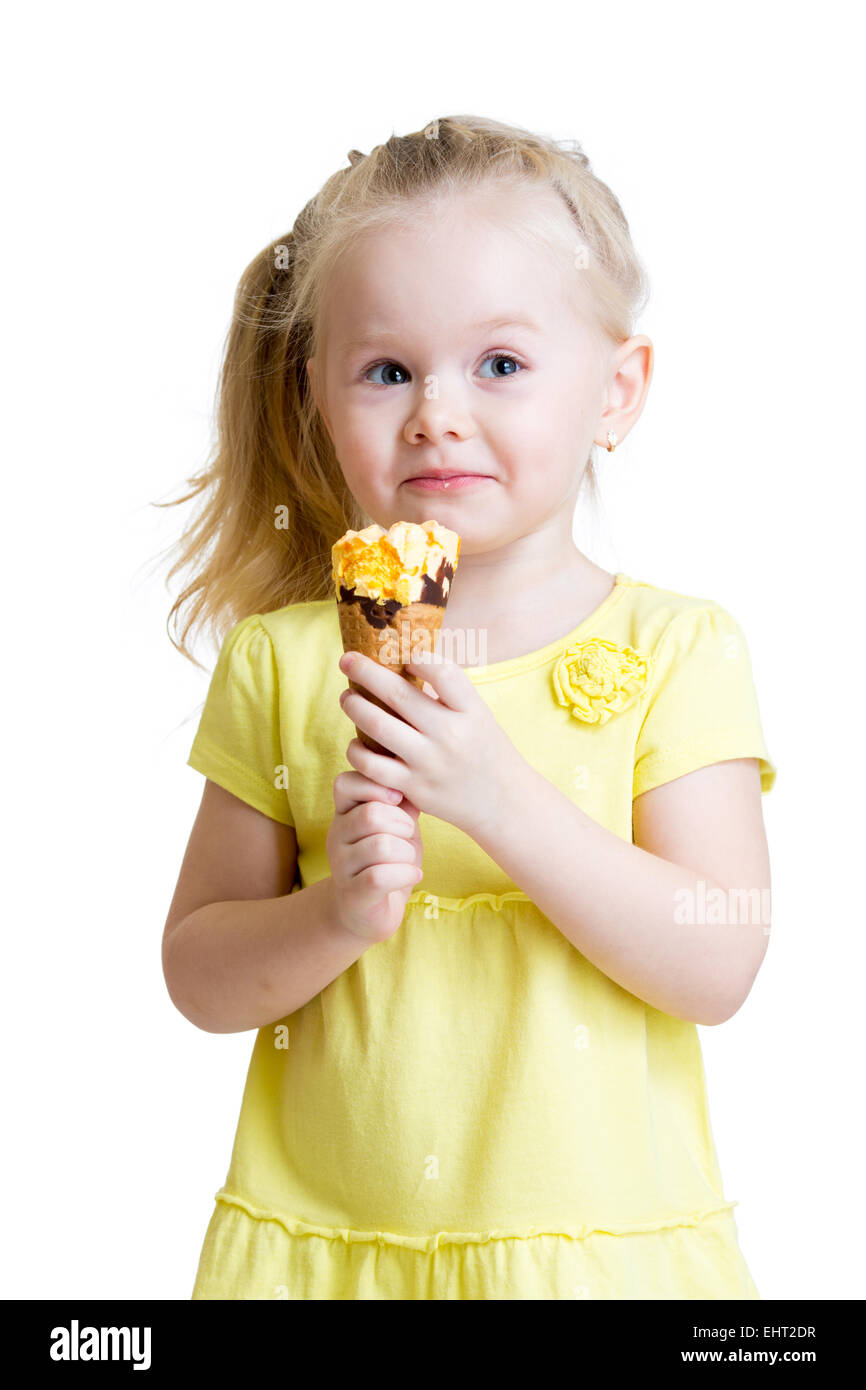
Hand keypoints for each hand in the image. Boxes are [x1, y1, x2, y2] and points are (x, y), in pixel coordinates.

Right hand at [326, 769, 423, 943]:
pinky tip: (413, 876)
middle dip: (403, 825)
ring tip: (409, 860)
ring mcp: (342, 866)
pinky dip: (407, 874)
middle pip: (371, 814)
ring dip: (407, 852)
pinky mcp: (354, 894)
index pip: (345, 783)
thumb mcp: (397, 826)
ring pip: (381, 845)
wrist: (367, 912)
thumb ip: (401, 802)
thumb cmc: (386, 861)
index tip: (398, 799)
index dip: (376, 786)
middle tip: (409, 836)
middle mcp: (336, 836)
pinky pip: (382, 875)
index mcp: (344, 813)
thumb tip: (413, 775)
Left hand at [337, 648, 526, 838]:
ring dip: (354, 706)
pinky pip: (371, 766)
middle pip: (398, 694)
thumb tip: (404, 662)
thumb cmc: (484, 749)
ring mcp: (429, 762)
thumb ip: (446, 693)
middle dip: (364, 671)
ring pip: (377, 726)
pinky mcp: (413, 787)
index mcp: (471, 710)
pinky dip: (356, 750)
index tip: (403, 654)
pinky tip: (356, 743)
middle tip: (347, 659)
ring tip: (347, 697)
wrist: (502, 802)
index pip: (442, 672)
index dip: (418, 657)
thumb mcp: (477, 714)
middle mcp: (450, 734)